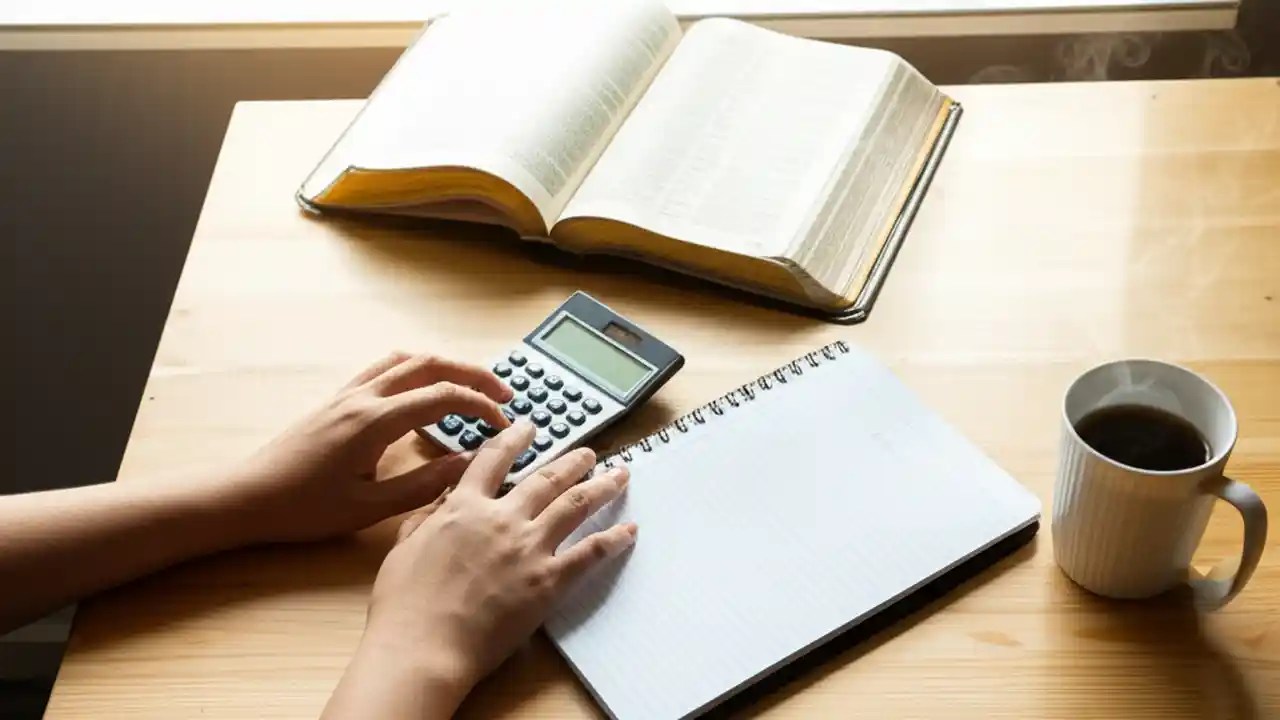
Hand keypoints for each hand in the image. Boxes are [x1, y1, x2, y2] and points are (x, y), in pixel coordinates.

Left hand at [214, 352, 513, 544]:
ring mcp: (347, 394)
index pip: (443, 397)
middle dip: (473, 374)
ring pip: (407, 359)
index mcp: (373, 422)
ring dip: (445, 365)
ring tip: (471, 385)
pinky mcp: (337, 400)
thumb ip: (425, 484)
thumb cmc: (303, 509)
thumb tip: (469, 464)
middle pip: (430, 365)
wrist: (247, 498)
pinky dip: (416, 369)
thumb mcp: (370, 508)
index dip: (481, 406)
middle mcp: (362, 398)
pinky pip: (385, 368)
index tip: (504, 423)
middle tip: (504, 392)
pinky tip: (425, 388)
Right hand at [324, 423, 635, 717]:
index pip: (494, 459)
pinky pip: (589, 552)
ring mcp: (528, 547)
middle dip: (572, 461)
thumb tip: (443, 498)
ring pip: (574, 504)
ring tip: (618, 475)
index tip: (529, 428)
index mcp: (463, 507)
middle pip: (546, 478)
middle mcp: (501, 518)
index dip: (514, 439)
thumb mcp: (404, 546)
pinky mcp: (547, 581)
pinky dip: (613, 539)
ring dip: (601, 486)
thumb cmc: (404, 603)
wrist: (422, 644)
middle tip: (589, 452)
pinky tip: (629, 531)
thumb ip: (427, 516)